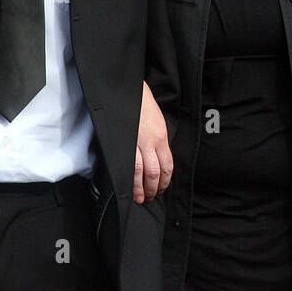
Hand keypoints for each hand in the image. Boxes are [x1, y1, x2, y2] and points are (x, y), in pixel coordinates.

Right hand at [134, 81, 172, 202]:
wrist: (130, 92)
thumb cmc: (143, 107)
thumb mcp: (158, 124)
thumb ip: (158, 143)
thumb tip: (157, 161)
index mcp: (161, 138)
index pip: (167, 166)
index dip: (165, 182)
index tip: (161, 189)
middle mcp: (151, 142)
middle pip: (155, 172)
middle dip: (153, 189)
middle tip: (149, 198)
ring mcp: (136, 142)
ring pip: (141, 172)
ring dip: (140, 188)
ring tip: (139, 198)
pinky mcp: (124, 141)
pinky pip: (128, 163)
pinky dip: (129, 178)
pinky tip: (128, 186)